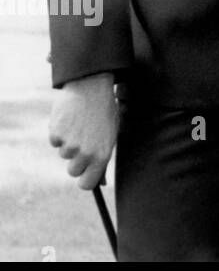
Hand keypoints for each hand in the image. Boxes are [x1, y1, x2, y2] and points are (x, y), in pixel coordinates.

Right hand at [49, 72, 117, 189]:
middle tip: (84, 143)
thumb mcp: (111, 134)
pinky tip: (70, 119)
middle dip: (77, 160)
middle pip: (73, 171)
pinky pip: (55, 141)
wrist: (91, 87)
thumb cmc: (104, 112)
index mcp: (102, 154)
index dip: (85, 180)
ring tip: (80, 125)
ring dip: (69, 143)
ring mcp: (69, 144)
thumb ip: (103, 159)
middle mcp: (85, 153)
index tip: (85, 174)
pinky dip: (60, 133)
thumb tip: (100, 183)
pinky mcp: (56, 134)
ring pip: (64, 155)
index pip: (87, 184)